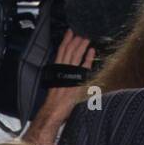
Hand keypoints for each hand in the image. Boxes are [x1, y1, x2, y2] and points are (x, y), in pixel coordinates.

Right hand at [24, 30, 95, 144]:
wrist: (52, 113)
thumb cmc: (53, 104)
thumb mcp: (57, 87)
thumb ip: (63, 78)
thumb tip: (68, 72)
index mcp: (57, 71)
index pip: (61, 52)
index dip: (66, 41)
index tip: (70, 32)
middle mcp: (62, 71)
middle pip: (69, 51)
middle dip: (75, 40)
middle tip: (82, 31)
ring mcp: (68, 76)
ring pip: (75, 57)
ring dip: (81, 46)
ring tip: (87, 37)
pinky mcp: (75, 83)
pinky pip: (82, 69)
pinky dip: (87, 60)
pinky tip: (91, 52)